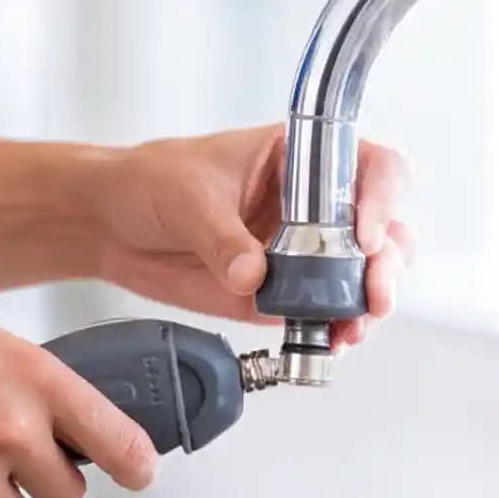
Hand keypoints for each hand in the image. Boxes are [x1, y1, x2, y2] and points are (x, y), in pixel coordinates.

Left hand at [97, 124, 415, 349]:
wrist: (111, 226)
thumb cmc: (149, 182)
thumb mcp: (185, 195)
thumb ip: (221, 236)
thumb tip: (253, 274)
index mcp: (301, 157)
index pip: (370, 167)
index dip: (381, 198)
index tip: (364, 235)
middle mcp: (315, 205)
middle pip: (384, 229)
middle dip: (387, 264)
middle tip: (373, 293)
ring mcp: (305, 252)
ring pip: (366, 276)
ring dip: (369, 302)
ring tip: (353, 325)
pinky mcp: (284, 294)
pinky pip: (327, 313)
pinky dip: (337, 329)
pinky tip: (332, 339)